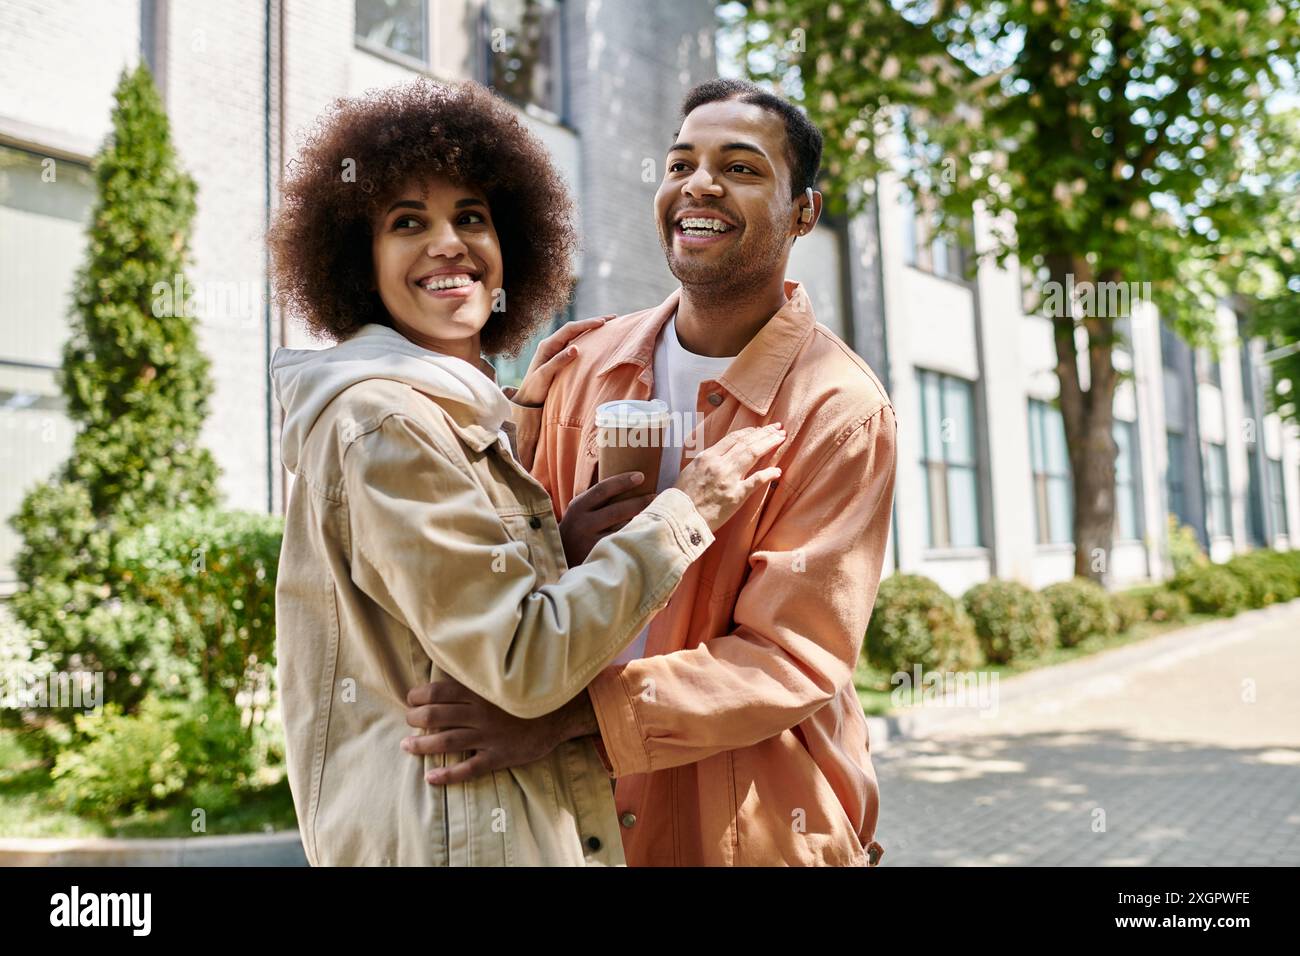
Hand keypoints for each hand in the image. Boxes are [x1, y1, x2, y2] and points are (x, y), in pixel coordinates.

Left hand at [402, 676, 593, 784]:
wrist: (559, 715)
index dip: (418, 695)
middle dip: (415, 718)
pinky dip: (447, 775)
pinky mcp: (498, 756)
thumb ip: (476, 679)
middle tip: (408, 720)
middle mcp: (480, 713)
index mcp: (480, 692)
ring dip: (422, 745)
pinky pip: (468, 769)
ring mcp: (488, 736)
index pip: (438, 691)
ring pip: (446, 742)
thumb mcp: (501, 680)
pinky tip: (430, 778)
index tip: (411, 698)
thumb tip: (445, 673)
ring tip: (407, 746)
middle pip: (436, 716)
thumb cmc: (526, 695)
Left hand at [512, 315, 611, 407]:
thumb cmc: (534, 389)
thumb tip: (575, 348)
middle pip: (574, 328)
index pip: (570, 329)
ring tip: (609, 325)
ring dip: (591, 329)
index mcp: (547, 345)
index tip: (603, 323)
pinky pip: (576, 342)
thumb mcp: (545, 376)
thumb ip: (558, 361)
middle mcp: (551, 344)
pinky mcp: (559, 356)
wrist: (526, 399)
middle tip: (613, 318)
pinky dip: (588, 338)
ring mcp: (555, 349)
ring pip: (576, 334)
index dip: (587, 324)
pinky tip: (597, 340)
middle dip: (593, 322)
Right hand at [558, 472, 655, 565]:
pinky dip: (635, 537)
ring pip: (622, 529)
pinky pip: (622, 544)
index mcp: (578, 507)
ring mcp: (590, 542)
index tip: (641, 476)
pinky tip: (647, 533)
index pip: (602, 490)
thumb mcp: (579, 510)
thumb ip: (596, 499)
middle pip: (617, 510)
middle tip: (656, 496)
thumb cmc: (576, 529)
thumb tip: (628, 481)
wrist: (559, 558)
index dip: (622, 482)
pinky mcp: (598, 556)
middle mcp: (582, 524)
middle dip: (639, 502)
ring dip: (641, 521)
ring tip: (658, 513)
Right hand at [673, 423, 784, 531]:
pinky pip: (756, 481)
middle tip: (778, 428)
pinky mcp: (736, 496)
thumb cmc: (681, 498)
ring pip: (752, 454)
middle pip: (746, 443)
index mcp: (707, 457)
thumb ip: (706, 462)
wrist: (679, 518)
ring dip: (769, 444)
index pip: (732, 438)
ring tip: (781, 438)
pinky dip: (768, 474)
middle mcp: (719, 464)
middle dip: (764, 433)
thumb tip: (719, 455)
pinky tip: (778, 470)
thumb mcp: (690, 471)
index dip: (749, 432)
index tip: (759, 429)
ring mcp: (728, 479)